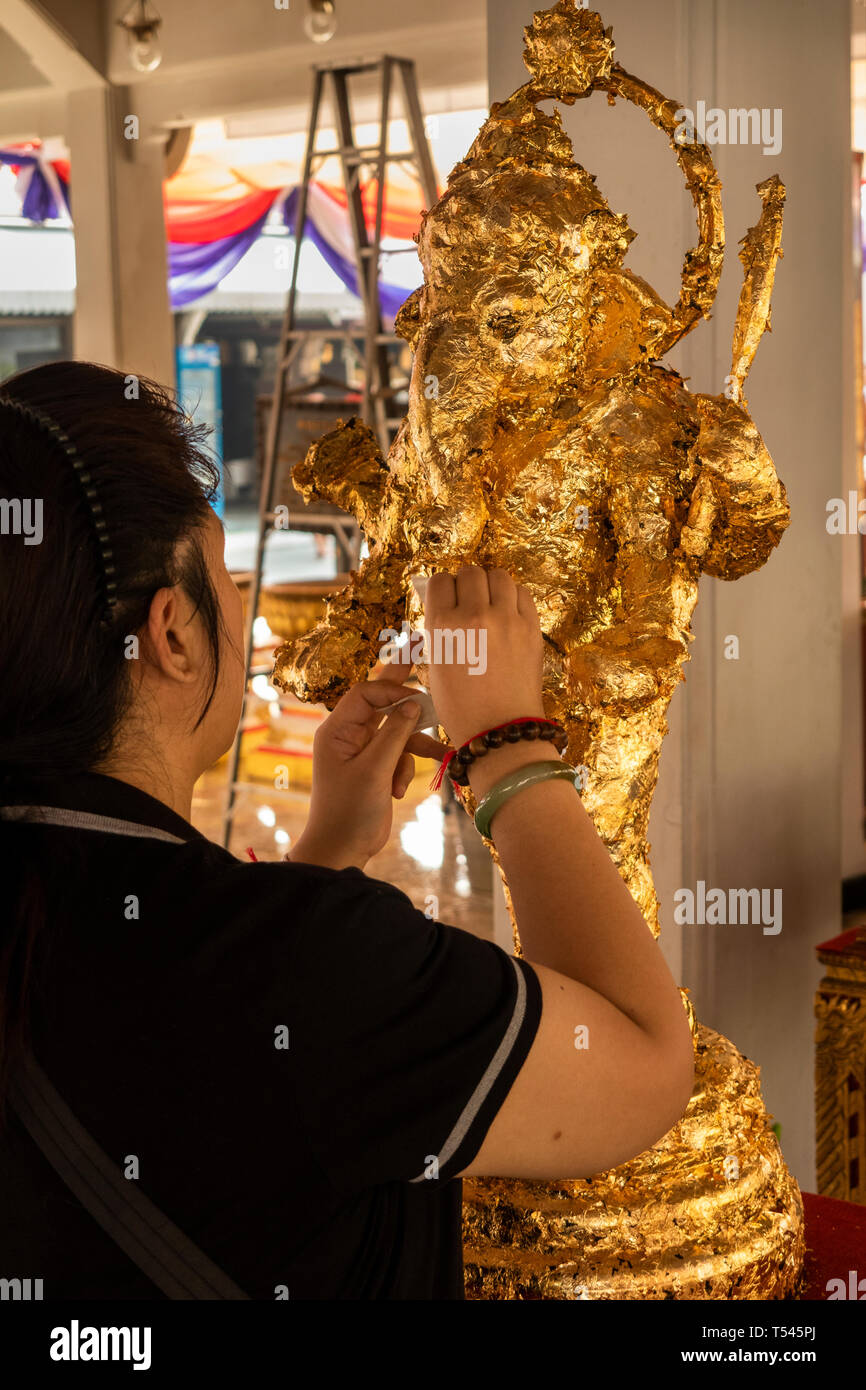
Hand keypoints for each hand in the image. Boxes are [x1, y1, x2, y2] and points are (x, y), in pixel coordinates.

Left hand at [288, 667, 448, 870]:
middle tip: (418, 644)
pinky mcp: (376, 768)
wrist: (342, 849)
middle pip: (380, 701)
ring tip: (436, 753)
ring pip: (397, 732)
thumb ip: (396, 734)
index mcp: (337, 730)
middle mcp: (349, 735)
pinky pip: (399, 754)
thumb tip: (414, 702)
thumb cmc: (349, 811)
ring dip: (412, 747)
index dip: (393, 690)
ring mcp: (363, 751)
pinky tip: (398, 791)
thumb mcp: (375, 770)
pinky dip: (405, 769)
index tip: (418, 698)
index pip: (366, 693)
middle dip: (402, 685)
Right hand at [424, 566, 546, 748]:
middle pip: (470, 572)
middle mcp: (476, 615)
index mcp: (444, 625)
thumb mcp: (435, 667)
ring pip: (499, 576)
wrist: (500, 730)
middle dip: (466, 584)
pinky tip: (508, 614)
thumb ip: (439, 631)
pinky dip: (513, 597)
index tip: (446, 600)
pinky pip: (522, 593)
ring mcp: (508, 619)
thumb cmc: (461, 707)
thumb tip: (446, 606)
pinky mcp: (531, 628)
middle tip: (468, 602)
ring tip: (490, 604)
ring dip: (491, 586)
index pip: (440, 581)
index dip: (441, 589)